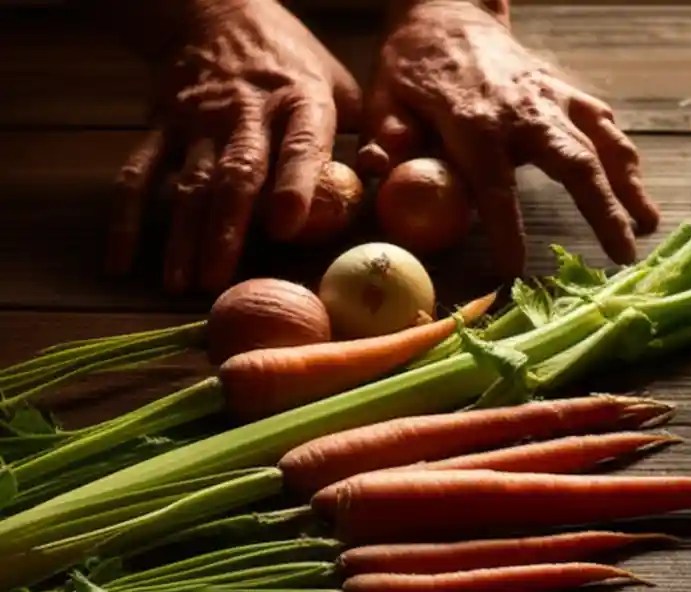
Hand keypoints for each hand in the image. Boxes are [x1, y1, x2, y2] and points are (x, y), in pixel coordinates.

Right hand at [105, 0, 360, 293]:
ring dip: (183, 235)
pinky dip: (127, 218)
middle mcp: (247, 112)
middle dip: (227, 228)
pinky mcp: (162, 126)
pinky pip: (139, 173)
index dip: (294, 182)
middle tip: (220, 279)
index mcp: (301, 101)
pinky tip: (123, 260)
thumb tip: (384, 175)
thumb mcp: (340, 84)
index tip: (287, 223)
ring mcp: (199, 121)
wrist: (214, 11)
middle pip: (236, 174)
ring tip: (182, 282)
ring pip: (188, 182)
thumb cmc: (293, 63)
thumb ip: (364, 133)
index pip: (300, 142)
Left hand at [358, 0, 658, 277]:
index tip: (516, 270)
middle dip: (603, 208)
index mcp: (474, 121)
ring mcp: (551, 98)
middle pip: (574, 162)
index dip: (507, 230)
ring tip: (648, 224)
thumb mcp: (385, 97)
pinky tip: (636, 184)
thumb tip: (375, 171)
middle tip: (623, 252)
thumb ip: (387, 137)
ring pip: (601, 141)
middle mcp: (523, 110)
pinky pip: (602, 121)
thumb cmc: (413, 65)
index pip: (495, 187)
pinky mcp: (565, 90)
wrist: (447, 10)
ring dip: (629, 183)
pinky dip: (622, 153)